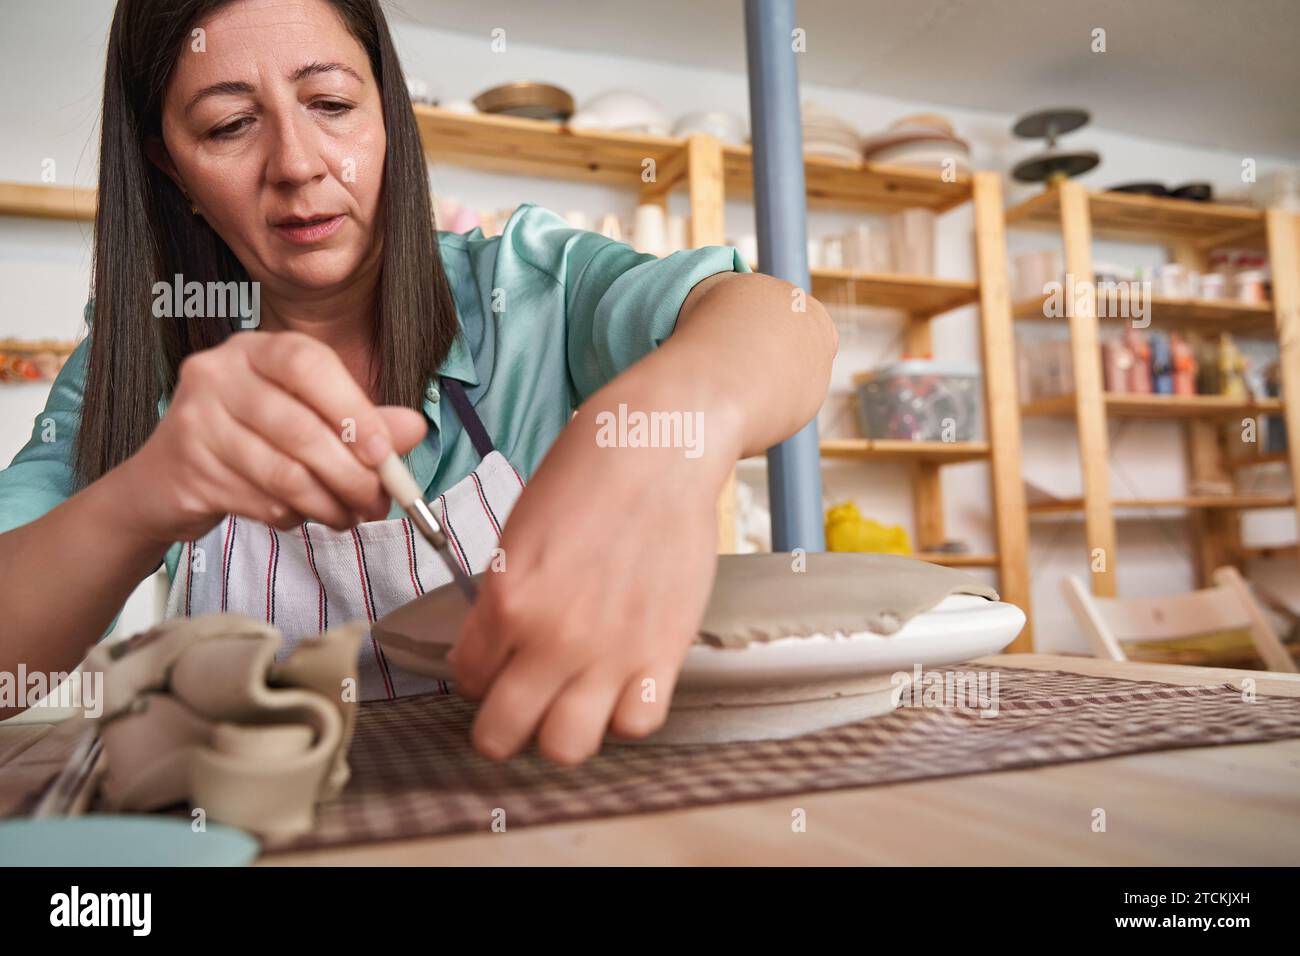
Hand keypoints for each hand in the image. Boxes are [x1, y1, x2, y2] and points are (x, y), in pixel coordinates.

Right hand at [120, 330, 425, 544]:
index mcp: (256, 349)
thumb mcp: (309, 419)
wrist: (164, 481)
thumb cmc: (250, 441)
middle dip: (351, 476)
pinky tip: (301, 516)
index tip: (385, 454)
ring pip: (283, 473)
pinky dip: (293, 517)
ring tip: (347, 516)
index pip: (309, 364)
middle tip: (378, 503)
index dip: (354, 410)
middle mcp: (218, 373)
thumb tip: (414, 428)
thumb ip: (362, 422)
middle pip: (300, 428)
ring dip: (328, 504)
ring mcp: (195, 420)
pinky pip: (260, 502)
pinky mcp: (187, 469)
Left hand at [449, 380, 737, 764]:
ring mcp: (612, 651)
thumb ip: (505, 599)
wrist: (657, 447)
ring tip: (570, 702)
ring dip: (562, 731)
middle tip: (518, 704)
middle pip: (505, 734)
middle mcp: (554, 637)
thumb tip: (497, 645)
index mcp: (507, 601)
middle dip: (502, 726)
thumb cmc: (586, 476)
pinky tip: (621, 687)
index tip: (494, 664)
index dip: (477, 675)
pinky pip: (637, 723)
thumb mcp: (519, 535)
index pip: (467, 679)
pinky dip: (626, 715)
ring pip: (568, 746)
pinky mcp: (665, 651)